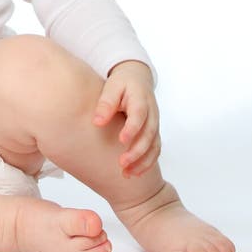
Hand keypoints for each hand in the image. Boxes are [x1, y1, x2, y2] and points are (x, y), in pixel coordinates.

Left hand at [92, 61, 160, 177]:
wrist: (137, 78)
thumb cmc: (122, 83)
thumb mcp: (112, 87)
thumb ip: (106, 103)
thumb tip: (97, 122)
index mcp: (141, 99)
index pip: (139, 115)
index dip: (132, 128)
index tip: (121, 140)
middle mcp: (152, 113)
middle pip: (149, 134)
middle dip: (137, 151)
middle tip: (121, 163)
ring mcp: (154, 124)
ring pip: (154, 146)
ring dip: (143, 161)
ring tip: (126, 173)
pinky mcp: (153, 133)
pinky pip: (154, 150)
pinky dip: (146, 163)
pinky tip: (133, 173)